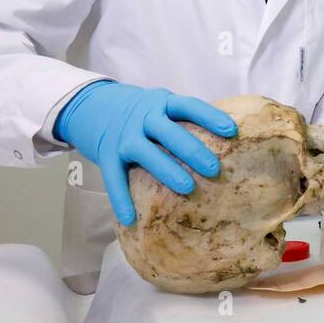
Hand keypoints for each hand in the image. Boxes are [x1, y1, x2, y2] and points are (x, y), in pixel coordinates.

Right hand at [55, 81, 236, 225]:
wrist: (92, 105)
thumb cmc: (143, 112)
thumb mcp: (162, 105)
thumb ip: (185, 119)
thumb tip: (229, 140)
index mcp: (162, 103)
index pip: (188, 106)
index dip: (210, 117)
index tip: (232, 131)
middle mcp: (143, 117)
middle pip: (169, 132)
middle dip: (192, 150)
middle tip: (214, 169)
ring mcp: (123, 137)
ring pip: (145, 153)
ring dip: (166, 170)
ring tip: (188, 188)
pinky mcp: (106, 155)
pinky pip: (113, 178)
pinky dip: (120, 199)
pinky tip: (131, 219)